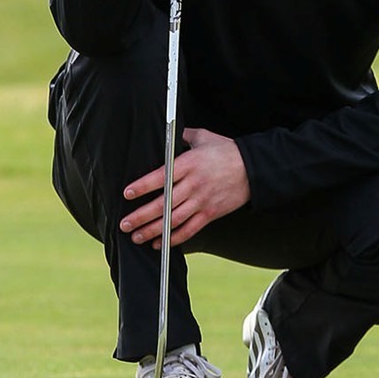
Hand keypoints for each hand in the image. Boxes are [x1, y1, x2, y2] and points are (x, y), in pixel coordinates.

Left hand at [120, 129, 250, 248]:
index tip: (127, 194)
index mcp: (188, 164)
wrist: (254, 169)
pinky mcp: (210, 214)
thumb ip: (183, 136)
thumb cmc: (227, 151)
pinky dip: (174, 239)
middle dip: (141, 216)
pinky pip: (189, 229)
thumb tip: (168, 133)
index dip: (142, 187)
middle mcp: (193, 185)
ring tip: (136, 236)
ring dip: (152, 230)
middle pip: (163, 204)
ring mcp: (202, 202)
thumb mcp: (204, 137)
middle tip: (124, 223)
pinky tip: (159, 243)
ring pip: (173, 220)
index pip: (160, 177)